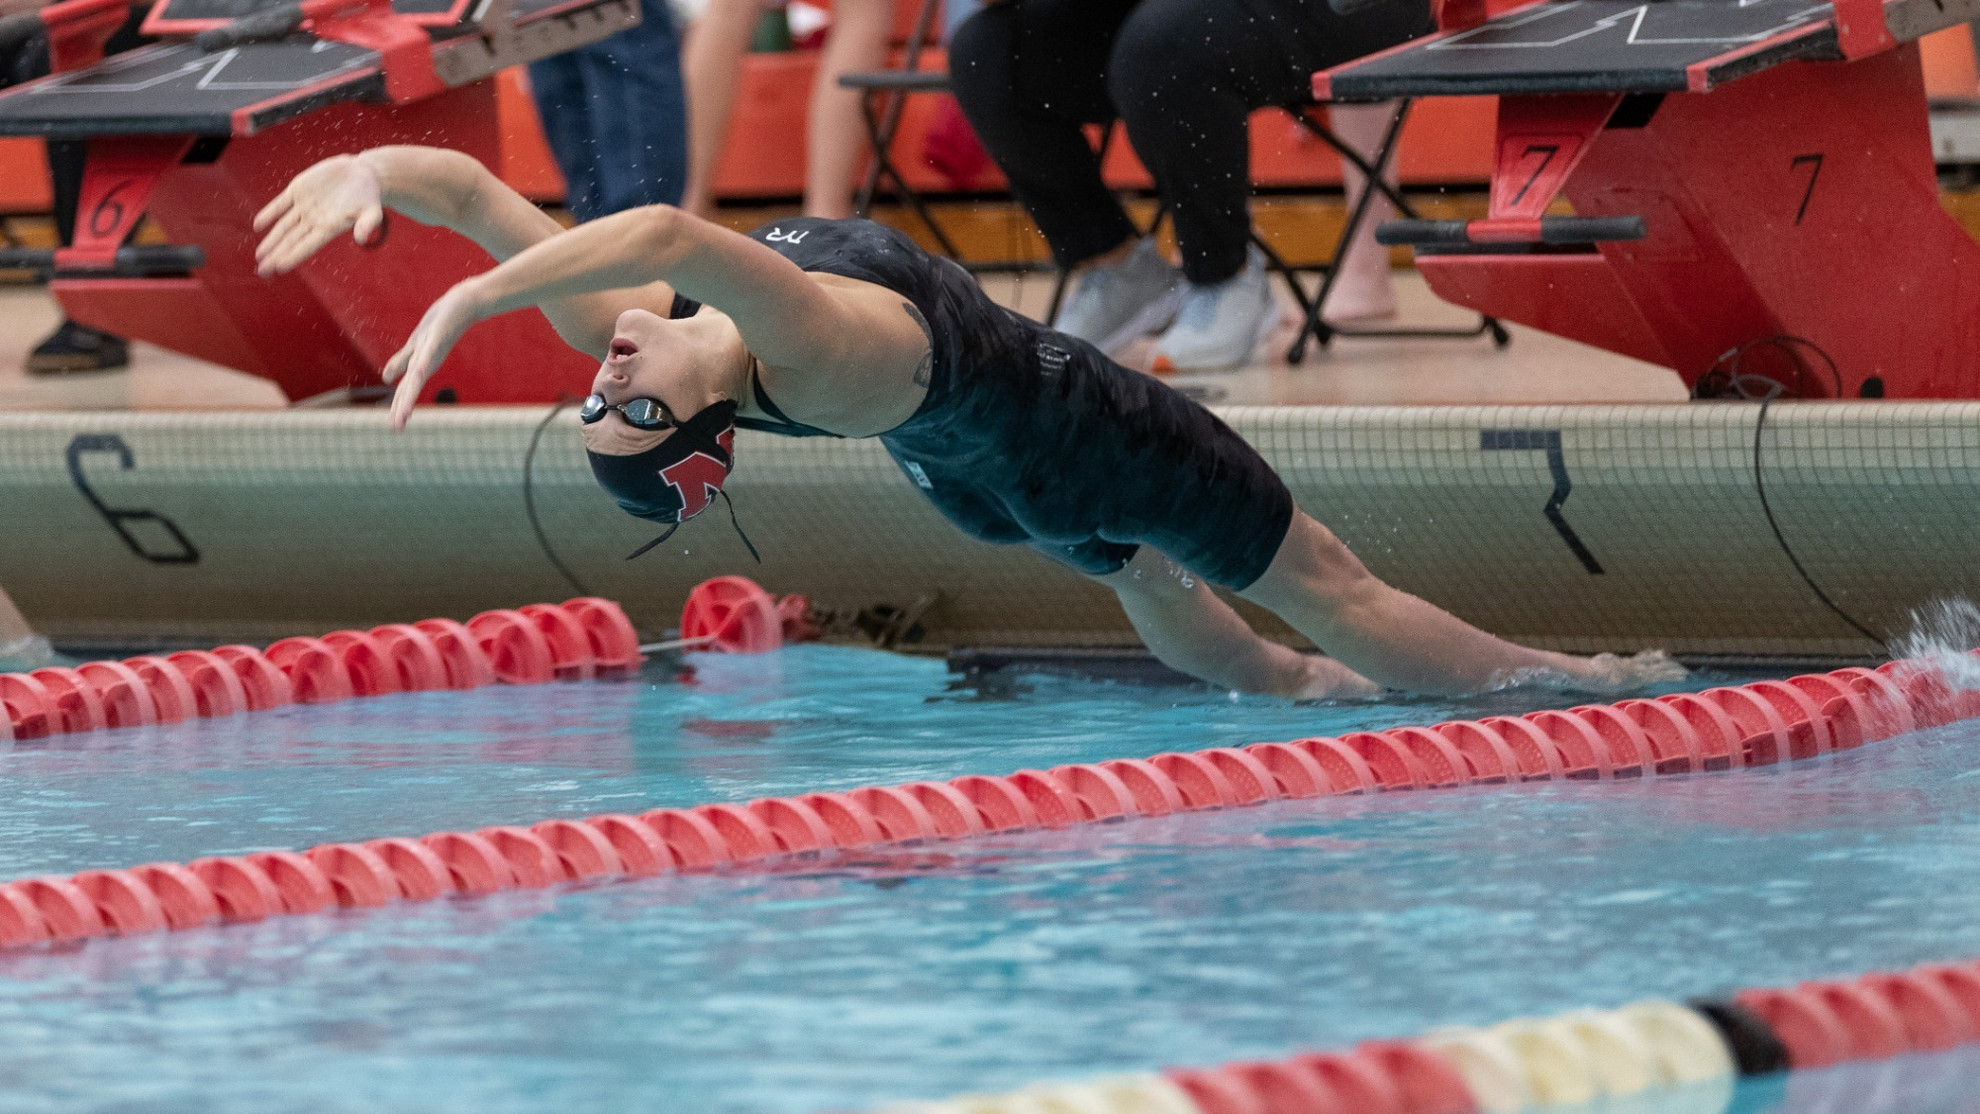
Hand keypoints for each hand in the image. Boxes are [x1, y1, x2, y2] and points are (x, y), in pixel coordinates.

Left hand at [252, 154, 385, 275]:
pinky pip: (280, 204)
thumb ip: (367, 225)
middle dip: (276, 254)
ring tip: (260, 256)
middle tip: (262, 270)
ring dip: (271, 240)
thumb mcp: (372, 211)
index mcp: (329, 228)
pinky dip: (269, 213)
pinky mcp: (298, 190)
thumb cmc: (369, 197)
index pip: (307, 245)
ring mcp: (304, 206)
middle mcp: (314, 220)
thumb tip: (362, 239)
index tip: (279, 267)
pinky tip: (258, 225)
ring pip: (283, 226)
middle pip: (291, 240)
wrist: (362, 174)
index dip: (293, 256)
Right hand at [383, 280, 486, 428]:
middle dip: (403, 406)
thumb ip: (401, 362)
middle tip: (397, 427)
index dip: (400, 407)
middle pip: (412, 386)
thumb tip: (385, 380)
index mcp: (422, 364)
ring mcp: (433, 347)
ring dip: (411, 390)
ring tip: (404, 410)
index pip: (407, 388)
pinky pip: (429, 348)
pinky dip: (423, 359)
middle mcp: (428, 360)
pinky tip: (417, 371)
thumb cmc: (440, 325)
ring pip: (419, 372)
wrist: (464, 303)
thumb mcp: (415, 345)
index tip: (395, 427)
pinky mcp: (438, 333)